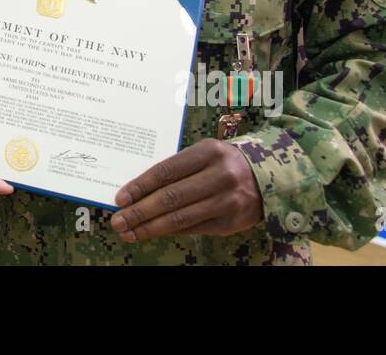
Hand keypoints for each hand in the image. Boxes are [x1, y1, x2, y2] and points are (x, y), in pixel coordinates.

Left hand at [110, 139, 262, 240]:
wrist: (267, 176)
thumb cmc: (222, 162)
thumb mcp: (203, 154)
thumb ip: (176, 168)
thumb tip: (138, 190)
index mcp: (208, 152)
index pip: (166, 170)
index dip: (141, 186)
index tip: (120, 198)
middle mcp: (220, 176)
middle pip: (171, 197)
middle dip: (140, 212)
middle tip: (119, 221)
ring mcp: (227, 201)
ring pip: (181, 218)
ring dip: (151, 228)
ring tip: (130, 233)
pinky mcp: (231, 222)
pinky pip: (193, 229)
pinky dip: (169, 232)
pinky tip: (153, 233)